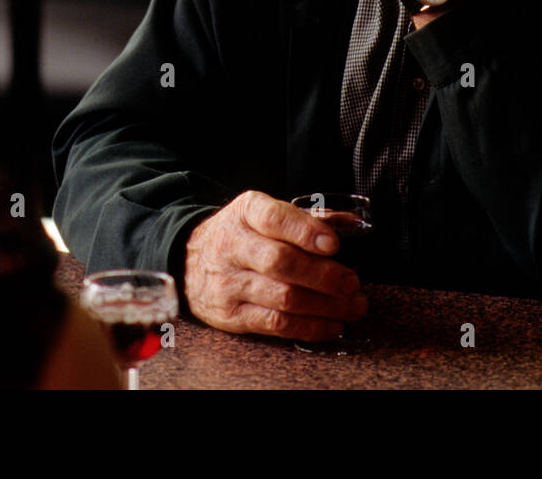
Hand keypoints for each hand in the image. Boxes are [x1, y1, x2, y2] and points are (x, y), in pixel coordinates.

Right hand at [183, 191, 367, 340]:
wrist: (189, 261)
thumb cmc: (240, 235)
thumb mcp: (263, 214)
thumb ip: (306, 218)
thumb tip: (351, 224)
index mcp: (245, 213)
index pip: (274, 220)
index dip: (306, 232)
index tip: (334, 244)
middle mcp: (233, 247)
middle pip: (281, 263)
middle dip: (324, 276)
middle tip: (351, 282)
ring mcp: (230, 284)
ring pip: (283, 298)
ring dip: (325, 306)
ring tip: (352, 306)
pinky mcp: (231, 316)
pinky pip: (275, 324)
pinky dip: (309, 327)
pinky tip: (331, 325)